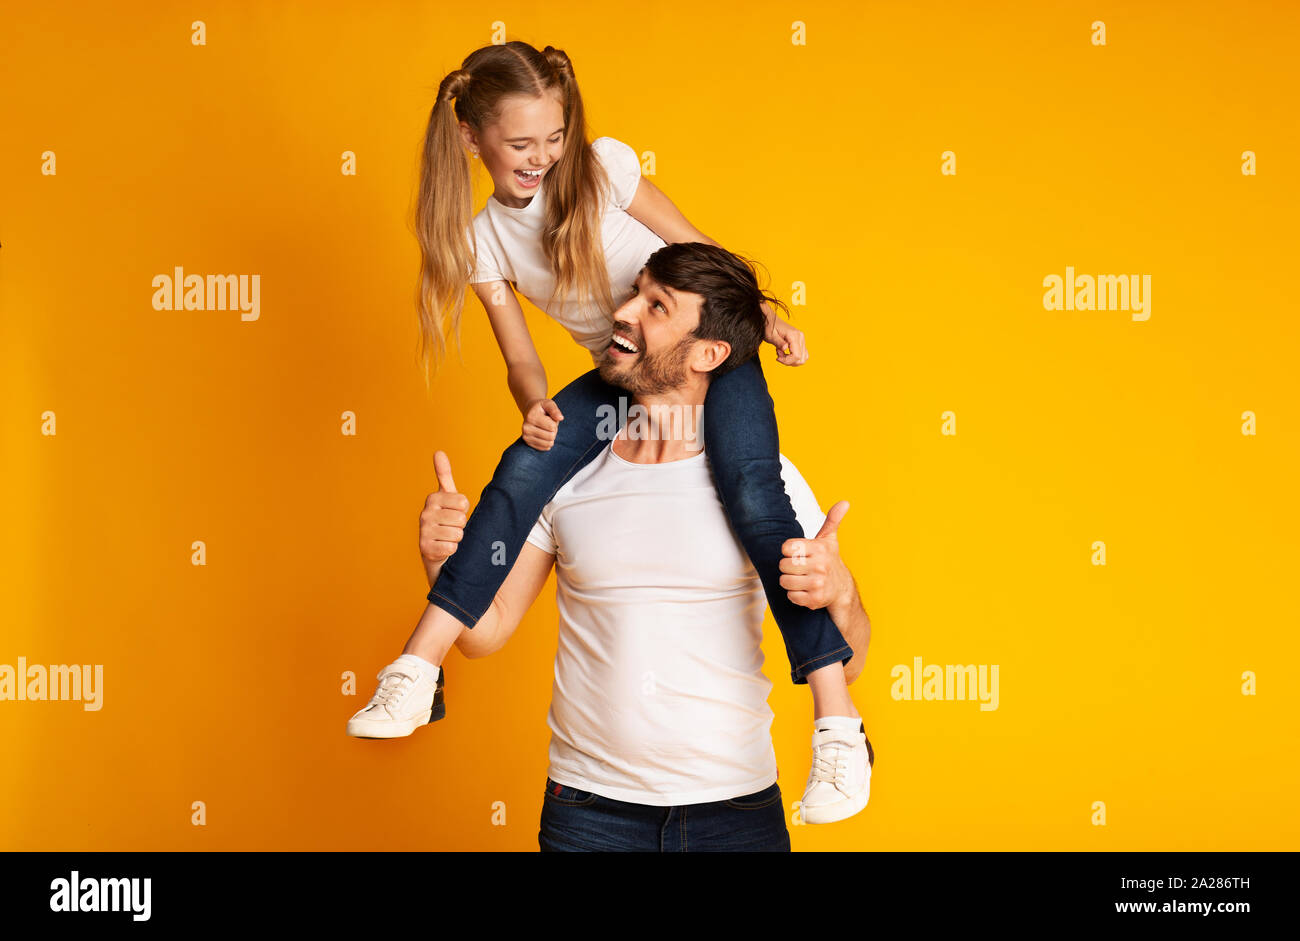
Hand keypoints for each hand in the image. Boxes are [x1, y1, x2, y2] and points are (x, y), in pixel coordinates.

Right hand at [419, 451, 469, 567]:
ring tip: (448, 537)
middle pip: (460, 518)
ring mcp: (423, 531)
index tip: (455, 513)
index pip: (463, 503)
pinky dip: (452, 550)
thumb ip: (444, 475)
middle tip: (452, 527)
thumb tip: (438, 452)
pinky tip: (444, 548)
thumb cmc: (446, 519)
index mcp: (433, 498)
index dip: (464, 511)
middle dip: (461, 526)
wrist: (436, 549)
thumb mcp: (447, 497)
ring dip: (457, 538)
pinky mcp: (425, 548)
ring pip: (457, 534)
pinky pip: (451, 547)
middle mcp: (425, 513)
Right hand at [522, 397, 563, 449]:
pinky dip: (547, 442)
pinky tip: (543, 434)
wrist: (530, 411)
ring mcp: (526, 436)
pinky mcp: (528, 443)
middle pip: (551, 437)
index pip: (552, 427)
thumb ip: (555, 410)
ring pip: (548, 444)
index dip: (555, 423)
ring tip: (546, 429)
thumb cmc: (541, 408)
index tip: (550, 418)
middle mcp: (526, 428)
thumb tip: (560, 418)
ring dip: (551, 437)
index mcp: (531, 417)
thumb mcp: (549, 404)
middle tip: (549, 424)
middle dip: (554, 431)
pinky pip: (545, 448)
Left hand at [765, 317, 807, 365]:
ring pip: (803, 358)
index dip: (787, 361)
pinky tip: (786, 354)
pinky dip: (794, 358)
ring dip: (792, 360)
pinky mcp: (800, 341)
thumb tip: (785, 348)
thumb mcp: (771, 335)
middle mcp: (800, 337)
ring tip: (782, 353)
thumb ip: (778, 342)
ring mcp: (801, 339)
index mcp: (794, 336)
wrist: (771, 320)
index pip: (796, 356)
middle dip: (789, 361)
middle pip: (801, 358)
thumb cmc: (770, 327)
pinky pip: (802, 354)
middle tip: (779, 354)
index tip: (777, 357)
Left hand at [779, 501, 850, 608]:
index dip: (789, 551)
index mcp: (819, 548)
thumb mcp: (829, 539)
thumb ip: (833, 520)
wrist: (841, 588)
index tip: (799, 554)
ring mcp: (817, 584)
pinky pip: (791, 596)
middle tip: (800, 568)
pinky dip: (795, 595)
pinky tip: (805, 591)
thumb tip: (845, 502)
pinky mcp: (814, 600)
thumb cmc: (829, 561)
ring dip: (790, 582)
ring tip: (802, 579)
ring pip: (784, 581)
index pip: (786, 548)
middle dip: (788, 568)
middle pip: (783, 565)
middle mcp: (820, 566)